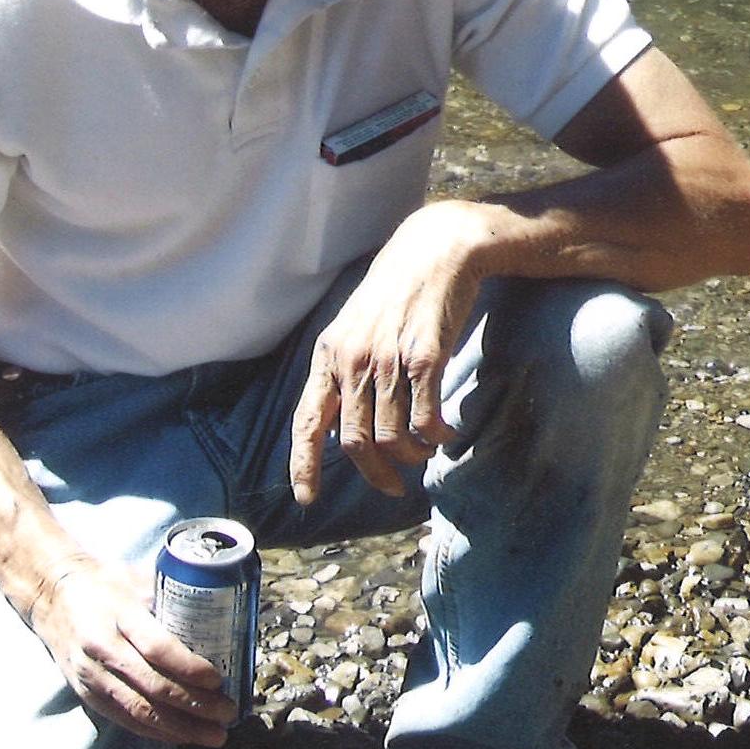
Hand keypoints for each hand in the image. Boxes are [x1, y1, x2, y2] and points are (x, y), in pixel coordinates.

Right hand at [27, 554, 230, 747]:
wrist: (51, 596)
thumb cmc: (104, 584)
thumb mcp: (137, 578)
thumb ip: (172, 599)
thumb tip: (221, 620)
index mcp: (118, 615)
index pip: (156, 648)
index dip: (189, 668)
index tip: (218, 679)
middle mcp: (102, 649)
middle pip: (152, 686)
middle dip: (195, 705)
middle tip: (227, 713)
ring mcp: (92, 676)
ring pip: (139, 711)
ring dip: (180, 728)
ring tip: (214, 735)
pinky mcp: (87, 694)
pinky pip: (125, 719)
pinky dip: (157, 732)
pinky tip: (183, 736)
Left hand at [289, 206, 482, 503]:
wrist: (435, 250)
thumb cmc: (396, 293)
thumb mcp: (355, 328)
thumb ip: (344, 374)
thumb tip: (342, 429)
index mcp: (329, 355)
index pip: (308, 422)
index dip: (303, 465)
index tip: (306, 498)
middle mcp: (353, 360)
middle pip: (356, 443)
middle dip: (375, 474)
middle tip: (393, 487)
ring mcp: (388, 359)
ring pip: (393, 437)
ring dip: (412, 456)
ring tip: (424, 452)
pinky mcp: (425, 357)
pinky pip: (425, 419)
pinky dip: (436, 438)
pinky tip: (446, 434)